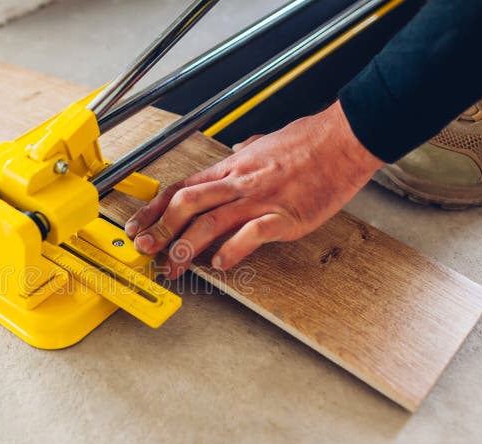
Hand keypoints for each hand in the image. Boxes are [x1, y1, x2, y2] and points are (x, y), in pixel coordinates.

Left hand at [124, 101, 382, 278]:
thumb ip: (243, 156)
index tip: (138, 227)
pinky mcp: (284, 216)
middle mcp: (239, 184)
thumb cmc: (308, 143)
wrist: (343, 141)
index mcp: (231, 169)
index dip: (154, 210)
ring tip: (174, 265)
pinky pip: (252, 234)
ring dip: (187, 246)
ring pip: (212, 221)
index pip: (182, 188)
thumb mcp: (264, 145)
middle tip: (147, 251)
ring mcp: (260, 200)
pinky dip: (233, 250)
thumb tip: (233, 154)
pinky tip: (222, 264)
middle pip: (187, 205)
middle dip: (161, 230)